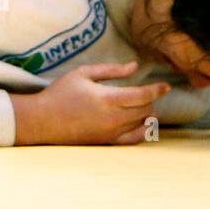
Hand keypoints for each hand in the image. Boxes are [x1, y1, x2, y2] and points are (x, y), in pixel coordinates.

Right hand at [13, 62, 169, 145]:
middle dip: (151, 100)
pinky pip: (133, 140)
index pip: (142, 96)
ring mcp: (110, 133)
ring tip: (143, 105)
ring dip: (147, 114)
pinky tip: (142, 123)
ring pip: (141, 124)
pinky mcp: (106, 142)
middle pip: (146, 110)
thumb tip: (134, 66)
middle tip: (148, 92)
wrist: (43, 121)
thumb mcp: (84, 73)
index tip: (166, 86)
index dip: (157, 90)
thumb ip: (111, 70)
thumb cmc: (61, 93)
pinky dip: (142, 131)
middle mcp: (112, 118)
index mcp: (107, 99)